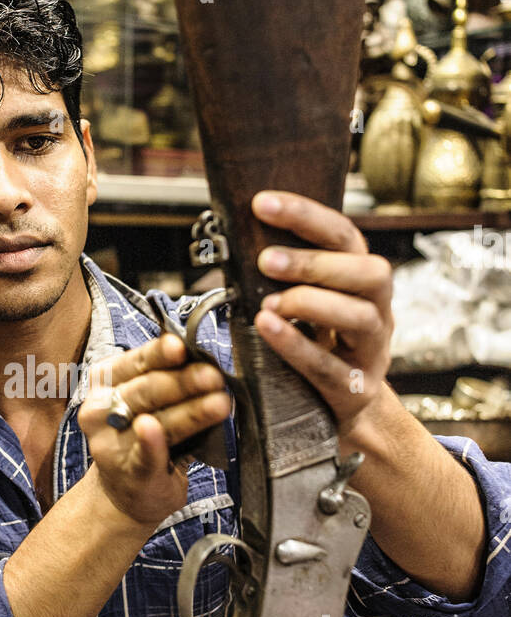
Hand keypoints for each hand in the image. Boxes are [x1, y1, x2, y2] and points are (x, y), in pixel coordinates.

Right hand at [79, 334, 230, 526]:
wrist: (125, 494)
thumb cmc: (142, 437)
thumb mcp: (148, 402)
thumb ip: (168, 380)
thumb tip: (206, 361)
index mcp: (106, 382)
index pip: (135, 361)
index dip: (158, 353)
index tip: (182, 346)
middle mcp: (101, 410)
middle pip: (145, 390)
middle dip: (183, 382)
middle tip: (214, 376)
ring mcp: (111, 444)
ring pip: (155, 421)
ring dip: (189, 411)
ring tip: (219, 403)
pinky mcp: (129, 474)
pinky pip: (143, 456)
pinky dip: (150, 443)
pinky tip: (153, 430)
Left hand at [251, 190, 392, 447]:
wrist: (336, 413)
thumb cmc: (315, 347)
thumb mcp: (307, 305)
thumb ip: (285, 275)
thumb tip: (237, 237)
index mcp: (363, 280)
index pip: (344, 236)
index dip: (306, 216)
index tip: (261, 204)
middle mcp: (379, 310)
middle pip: (370, 273)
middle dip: (316, 262)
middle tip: (266, 260)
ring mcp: (373, 351)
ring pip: (361, 317)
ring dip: (311, 302)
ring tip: (269, 303)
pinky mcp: (356, 389)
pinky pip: (331, 367)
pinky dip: (297, 345)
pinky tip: (267, 328)